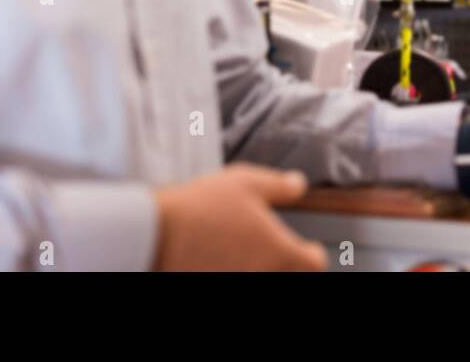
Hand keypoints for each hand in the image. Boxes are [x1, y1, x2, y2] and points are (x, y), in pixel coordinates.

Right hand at [153, 163, 327, 270]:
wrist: (155, 234)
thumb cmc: (201, 207)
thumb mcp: (246, 183)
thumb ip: (279, 186)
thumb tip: (298, 185)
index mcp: (279, 251)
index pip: (314, 264)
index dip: (313, 254)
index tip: (308, 248)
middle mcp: (262, 275)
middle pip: (289, 277)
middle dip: (286, 265)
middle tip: (273, 251)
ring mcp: (237, 284)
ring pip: (260, 279)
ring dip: (257, 268)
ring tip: (243, 252)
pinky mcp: (211, 286)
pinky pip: (231, 280)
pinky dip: (233, 272)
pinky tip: (220, 259)